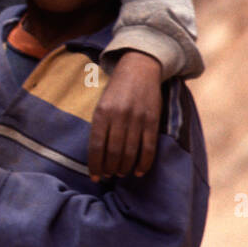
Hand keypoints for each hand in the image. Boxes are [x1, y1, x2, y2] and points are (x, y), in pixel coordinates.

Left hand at [89, 51, 161, 179]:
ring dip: (125, 167)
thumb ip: (100, 126)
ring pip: (130, 151)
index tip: (94, 177)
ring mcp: (137, 118)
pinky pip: (149, 147)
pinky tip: (138, 171)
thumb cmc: (116, 91)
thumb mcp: (101, 104)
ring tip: (121, 174)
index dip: (95, 164)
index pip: (96, 145)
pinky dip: (144, 162)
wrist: (139, 69)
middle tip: (109, 176)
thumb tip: (97, 154)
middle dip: (110, 168)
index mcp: (101, 113)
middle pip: (113, 151)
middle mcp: (118, 116)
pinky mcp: (153, 120)